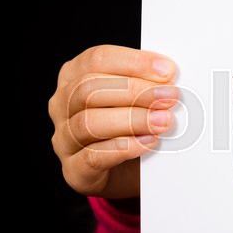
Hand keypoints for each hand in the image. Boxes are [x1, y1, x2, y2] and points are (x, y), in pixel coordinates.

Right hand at [49, 45, 178, 198]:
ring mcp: (64, 139)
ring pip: (89, 123)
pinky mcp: (74, 171)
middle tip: (170, 96)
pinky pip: (92, 157)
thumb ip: (148, 85)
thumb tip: (170, 76)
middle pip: (90, 89)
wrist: (132, 173)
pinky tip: (147, 142)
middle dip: (136, 91)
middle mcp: (62, 105)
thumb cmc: (134, 127)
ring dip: (132, 120)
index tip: (167, 70)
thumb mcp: (139, 100)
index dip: (134, 62)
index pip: (96, 59)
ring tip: (163, 121)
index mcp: (74, 76)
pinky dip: (122, 148)